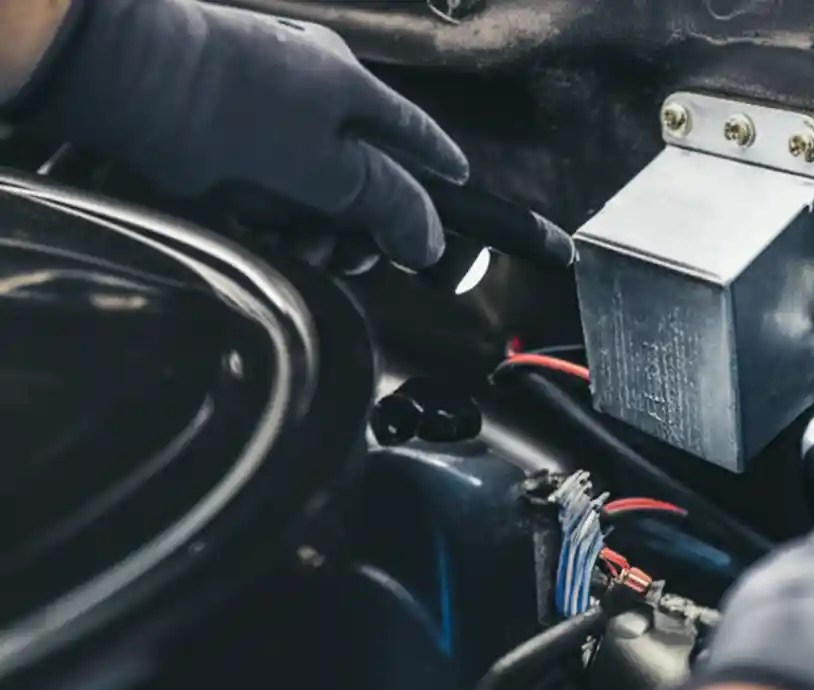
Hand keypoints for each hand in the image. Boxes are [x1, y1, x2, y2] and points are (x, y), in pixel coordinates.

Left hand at [9, 0, 467, 268]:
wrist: (121, 76)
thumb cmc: (231, 110)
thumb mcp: (326, 169)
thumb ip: (387, 205)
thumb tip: (430, 242)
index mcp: (352, 87)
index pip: (417, 136)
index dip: (442, 173)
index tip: (460, 199)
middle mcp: (313, 89)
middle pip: (361, 171)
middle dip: (361, 224)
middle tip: (352, 258)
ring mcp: (264, 105)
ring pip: (311, 182)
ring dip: (311, 225)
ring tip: (296, 247)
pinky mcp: (221, 126)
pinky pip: (266, 179)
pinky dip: (269, 210)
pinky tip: (255, 227)